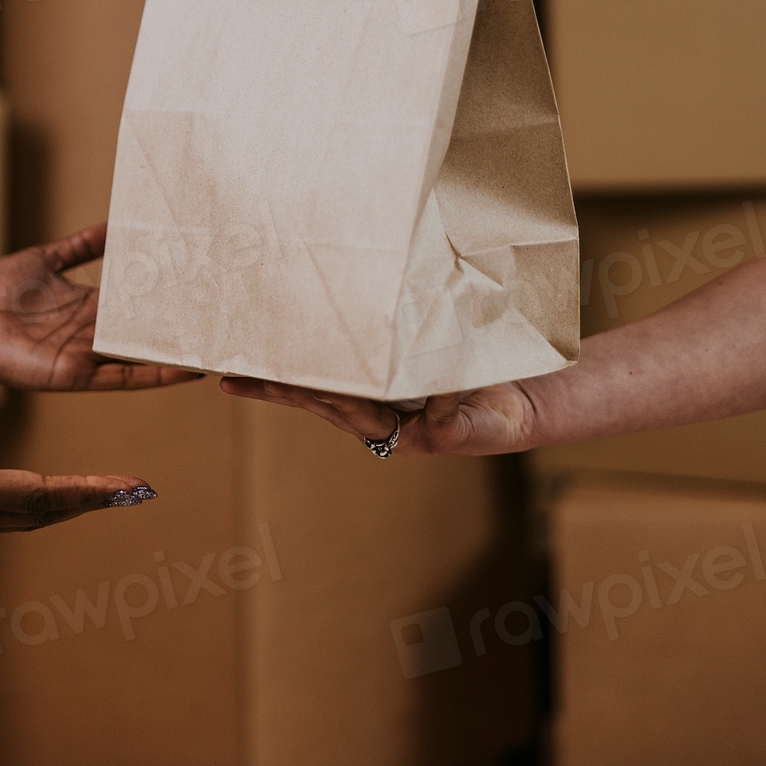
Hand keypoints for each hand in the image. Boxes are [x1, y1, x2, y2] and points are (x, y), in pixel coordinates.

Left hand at [0, 223, 200, 393]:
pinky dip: (157, 376)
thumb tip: (113, 224)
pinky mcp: (78, 375)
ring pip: (145, 355)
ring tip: (219, 346)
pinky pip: (124, 378)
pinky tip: (187, 372)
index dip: (168, 291)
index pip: (139, 299)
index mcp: (90, 305)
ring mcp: (91, 355)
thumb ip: (81, 246)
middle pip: (148, 329)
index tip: (203, 279)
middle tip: (226, 313)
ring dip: (180, 353)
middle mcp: (96, 332)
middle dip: (184, 323)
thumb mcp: (46, 258)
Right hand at [0, 401, 157, 534]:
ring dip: (66, 505)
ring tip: (106, 492)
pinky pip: (2, 512)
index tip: (131, 488)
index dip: (88, 492)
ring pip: (23, 516)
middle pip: (41, 512)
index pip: (39, 496)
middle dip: (91, 501)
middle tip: (137, 490)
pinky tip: (45, 493)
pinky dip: (36, 503)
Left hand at [219, 377, 537, 456]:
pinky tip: (302, 335)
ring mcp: (388, 393)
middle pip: (322, 396)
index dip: (311, 391)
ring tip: (246, 358)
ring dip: (292, 368)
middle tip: (231, 372)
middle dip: (280, 385)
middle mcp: (384, 414)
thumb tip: (431, 426)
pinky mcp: (397, 371)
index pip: (344, 407)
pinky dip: (325, 348)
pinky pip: (353, 359)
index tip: (271, 379)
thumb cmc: (511, 413)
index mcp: (398, 430)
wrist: (534, 398)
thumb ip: (462, 425)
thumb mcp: (492, 422)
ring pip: (331, 379)